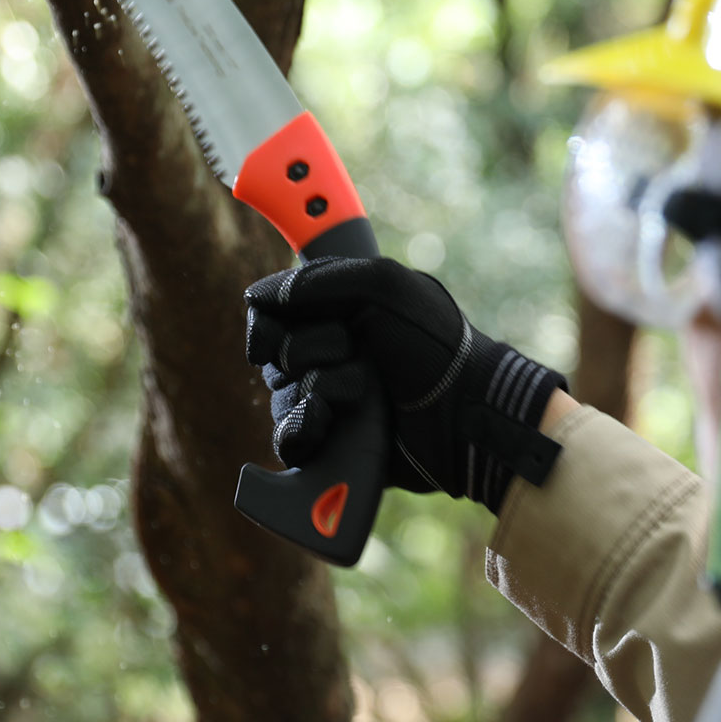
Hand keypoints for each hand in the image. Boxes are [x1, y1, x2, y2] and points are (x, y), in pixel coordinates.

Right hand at [244, 257, 567, 512]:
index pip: (271, 311)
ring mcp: (328, 399)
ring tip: (364, 394)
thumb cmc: (434, 344)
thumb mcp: (384, 287)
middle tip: (357, 352)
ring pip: (281, 395)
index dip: (268, 318)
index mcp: (338, 310)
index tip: (272, 326)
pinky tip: (327, 422)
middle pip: (274, 354)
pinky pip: (288, 439)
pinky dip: (304, 428)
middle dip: (311, 350)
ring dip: (320, 390)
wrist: (464, 412)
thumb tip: (256, 297)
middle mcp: (328, 352)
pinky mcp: (331, 441)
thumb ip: (320, 280)